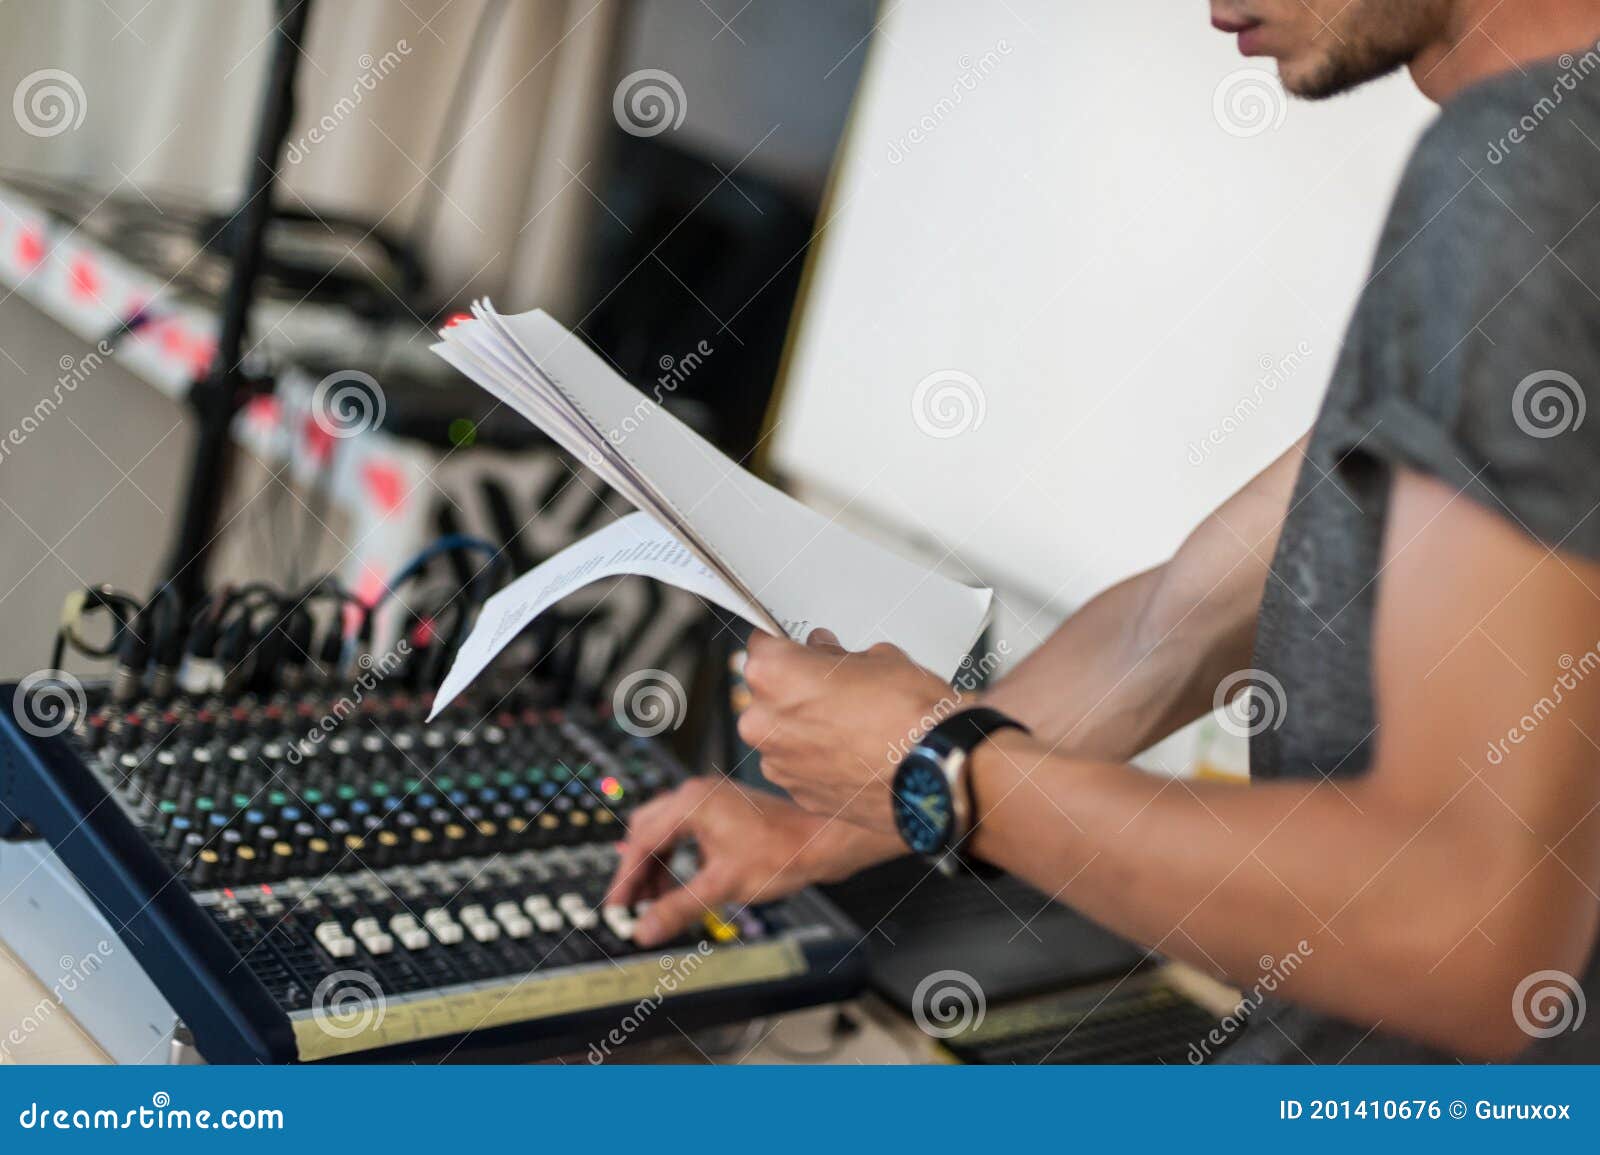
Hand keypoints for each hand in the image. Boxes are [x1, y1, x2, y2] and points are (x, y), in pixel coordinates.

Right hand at [607, 775, 899, 946]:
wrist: (821, 841)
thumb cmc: (782, 852)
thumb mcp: (722, 887)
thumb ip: (678, 909)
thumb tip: (644, 930)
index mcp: (692, 803)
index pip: (641, 840)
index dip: (625, 877)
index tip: (617, 905)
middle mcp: (697, 794)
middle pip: (646, 830)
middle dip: (636, 869)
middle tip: (628, 903)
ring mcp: (710, 800)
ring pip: (664, 831)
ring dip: (654, 865)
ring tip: (651, 901)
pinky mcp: (721, 810)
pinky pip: (683, 831)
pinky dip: (674, 857)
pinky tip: (675, 882)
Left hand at [738, 628, 956, 831]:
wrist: (937, 773)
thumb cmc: (911, 715)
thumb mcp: (878, 658)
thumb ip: (837, 656)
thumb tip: (827, 654)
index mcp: (774, 675)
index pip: (762, 644)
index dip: (786, 645)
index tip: (799, 647)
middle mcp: (763, 721)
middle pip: (767, 693)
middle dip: (796, 688)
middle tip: (836, 686)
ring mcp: (778, 762)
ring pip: (781, 732)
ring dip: (804, 726)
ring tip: (851, 724)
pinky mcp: (797, 793)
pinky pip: (797, 766)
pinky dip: (816, 758)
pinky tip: (852, 752)